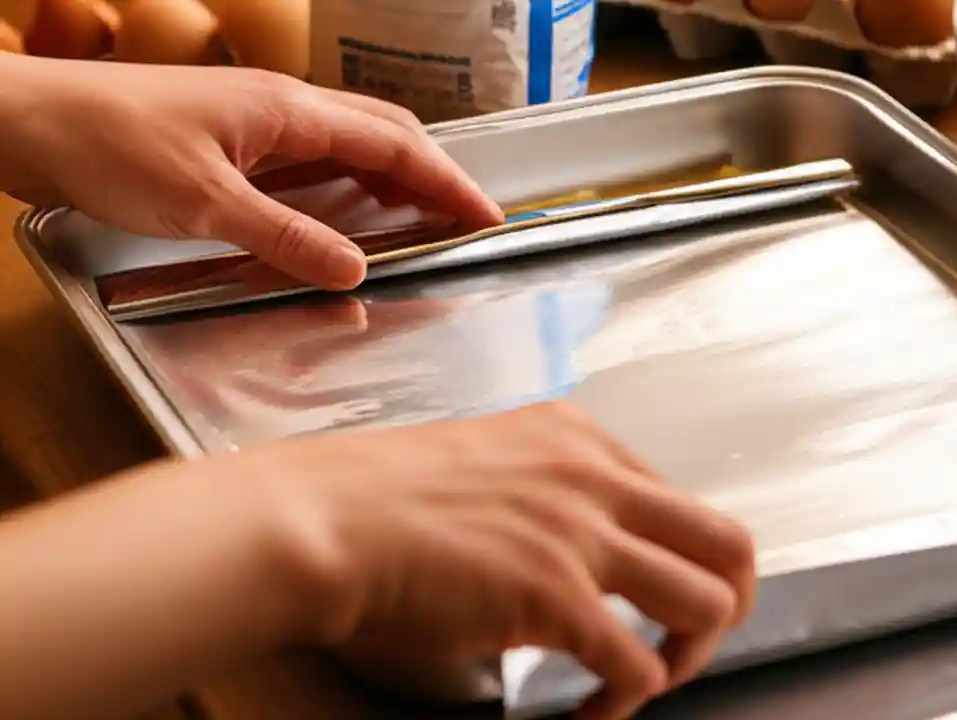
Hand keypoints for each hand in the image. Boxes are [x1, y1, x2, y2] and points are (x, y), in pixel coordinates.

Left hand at [0, 53, 502, 289]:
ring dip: (396, 178)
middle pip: (385, 134)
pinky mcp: (235, 140)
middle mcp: (284, 108)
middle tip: (467, 218)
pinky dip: (350, 184)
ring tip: (426, 218)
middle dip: (435, 175)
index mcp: (289, 110)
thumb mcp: (205, 203)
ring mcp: (259, 121)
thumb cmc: (107, 144)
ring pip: (352, 143)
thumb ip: (286, 237)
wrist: (32, 121)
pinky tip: (349, 212)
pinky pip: (314, 158)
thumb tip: (356, 268)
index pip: (394, 145)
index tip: (487, 214)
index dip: (447, 183)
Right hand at [212, 402, 755, 719]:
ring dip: (688, 657)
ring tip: (641, 683)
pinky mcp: (557, 595)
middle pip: (729, 542)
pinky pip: (639, 664)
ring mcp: (581, 534)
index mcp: (578, 440)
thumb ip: (545, 493)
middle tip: (692, 642)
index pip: (681, 502)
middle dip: (729, 604)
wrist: (317, 520)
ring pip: (708, 602)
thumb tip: (578, 551)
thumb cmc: (375, 501)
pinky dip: (626, 702)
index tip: (653, 601)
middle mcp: (595, 478)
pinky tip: (591, 713)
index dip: (679, 562)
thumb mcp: (485, 465)